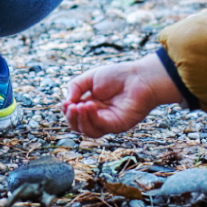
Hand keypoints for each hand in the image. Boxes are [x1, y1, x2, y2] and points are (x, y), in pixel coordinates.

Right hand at [61, 54, 181, 137]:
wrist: (140, 77)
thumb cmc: (118, 75)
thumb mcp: (90, 77)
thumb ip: (75, 87)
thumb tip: (66, 102)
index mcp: (91, 105)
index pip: (74, 115)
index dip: (67, 112)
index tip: (66, 103)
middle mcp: (98, 116)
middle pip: (78, 126)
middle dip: (71, 118)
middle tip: (70, 106)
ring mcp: (108, 122)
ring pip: (88, 131)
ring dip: (79, 120)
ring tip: (79, 106)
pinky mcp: (117, 125)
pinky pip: (100, 128)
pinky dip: (91, 118)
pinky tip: (89, 106)